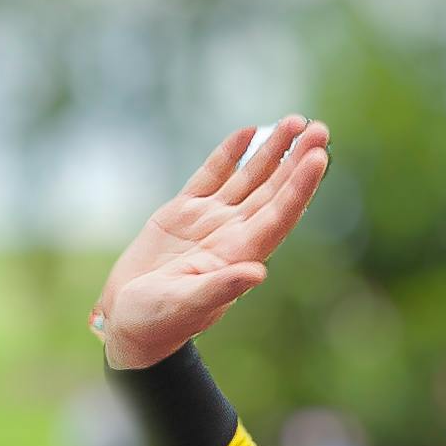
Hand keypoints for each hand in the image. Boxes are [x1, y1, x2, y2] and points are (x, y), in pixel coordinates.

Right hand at [93, 115, 332, 369]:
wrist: (126, 322)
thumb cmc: (157, 323)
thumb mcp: (186, 306)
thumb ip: (221, 288)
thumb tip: (257, 273)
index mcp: (238, 255)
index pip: (279, 214)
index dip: (300, 186)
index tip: (318, 156)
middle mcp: (231, 233)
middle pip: (272, 190)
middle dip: (295, 160)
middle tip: (319, 128)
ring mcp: (208, 221)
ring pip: (248, 178)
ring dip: (272, 151)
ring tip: (296, 122)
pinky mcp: (182, 213)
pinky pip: (211, 176)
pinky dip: (228, 155)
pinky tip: (248, 132)